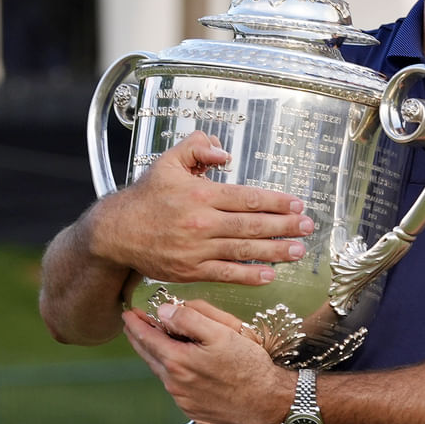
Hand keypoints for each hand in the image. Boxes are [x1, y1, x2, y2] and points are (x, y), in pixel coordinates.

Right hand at [93, 131, 314, 286]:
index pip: (247, 198)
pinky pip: (225, 274)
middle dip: (284, 226)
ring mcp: (197, 249)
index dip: (276, 202)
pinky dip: (249, 276)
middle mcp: (201, 223)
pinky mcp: (191, 271)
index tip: (298, 204)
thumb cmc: (147, 197)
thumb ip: (197, 148)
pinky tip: (269, 275)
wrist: (117, 232)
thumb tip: (224, 151)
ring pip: (243, 250)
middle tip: (308, 227)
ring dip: (274, 251)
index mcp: (200, 194)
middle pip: (252, 225)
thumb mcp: (168, 162)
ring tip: (297, 251)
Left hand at [122, 303, 291, 423]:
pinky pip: (174, 384)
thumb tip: (164, 311)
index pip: (146, 337)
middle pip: (148, 355)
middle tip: (134, 324)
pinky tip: (182, 362)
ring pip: (161, 370)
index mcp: (177, 361)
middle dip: (139, 337)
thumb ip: (189, 318)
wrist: (267, 401)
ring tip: (158, 339)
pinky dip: (171, 370)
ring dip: (156, 353)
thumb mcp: (222, 332)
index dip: (135, 323)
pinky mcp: (192, 408)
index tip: (128, 313)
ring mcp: (182, 398)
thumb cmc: (249, 366)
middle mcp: (174, 382)